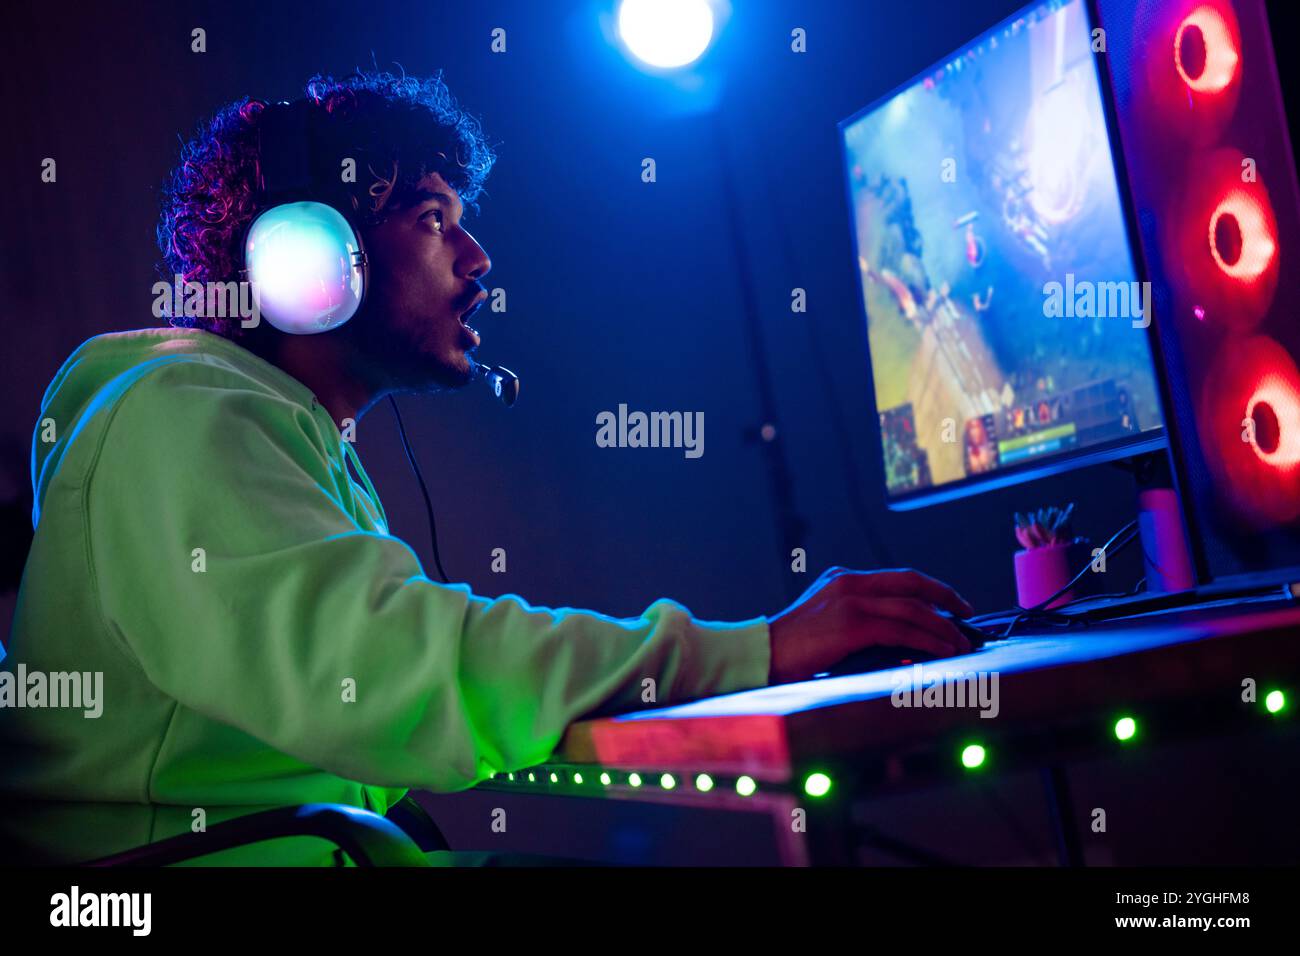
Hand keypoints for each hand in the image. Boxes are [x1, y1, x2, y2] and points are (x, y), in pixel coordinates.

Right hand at [766, 567, 974, 683]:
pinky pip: (902, 631)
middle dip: (947, 598)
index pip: (898, 577)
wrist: (760, 653)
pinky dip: (928, 641)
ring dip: (943, 627)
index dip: (931, 588)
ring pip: (913, 609)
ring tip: (960, 643)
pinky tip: (942, 651)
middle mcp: (850, 583)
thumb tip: (897, 636)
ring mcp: (851, 602)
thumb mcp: (823, 619)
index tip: (951, 602)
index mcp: (843, 578)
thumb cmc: (789, 648)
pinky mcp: (852, 626)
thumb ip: (854, 617)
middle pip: (912, 583)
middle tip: (968, 614)